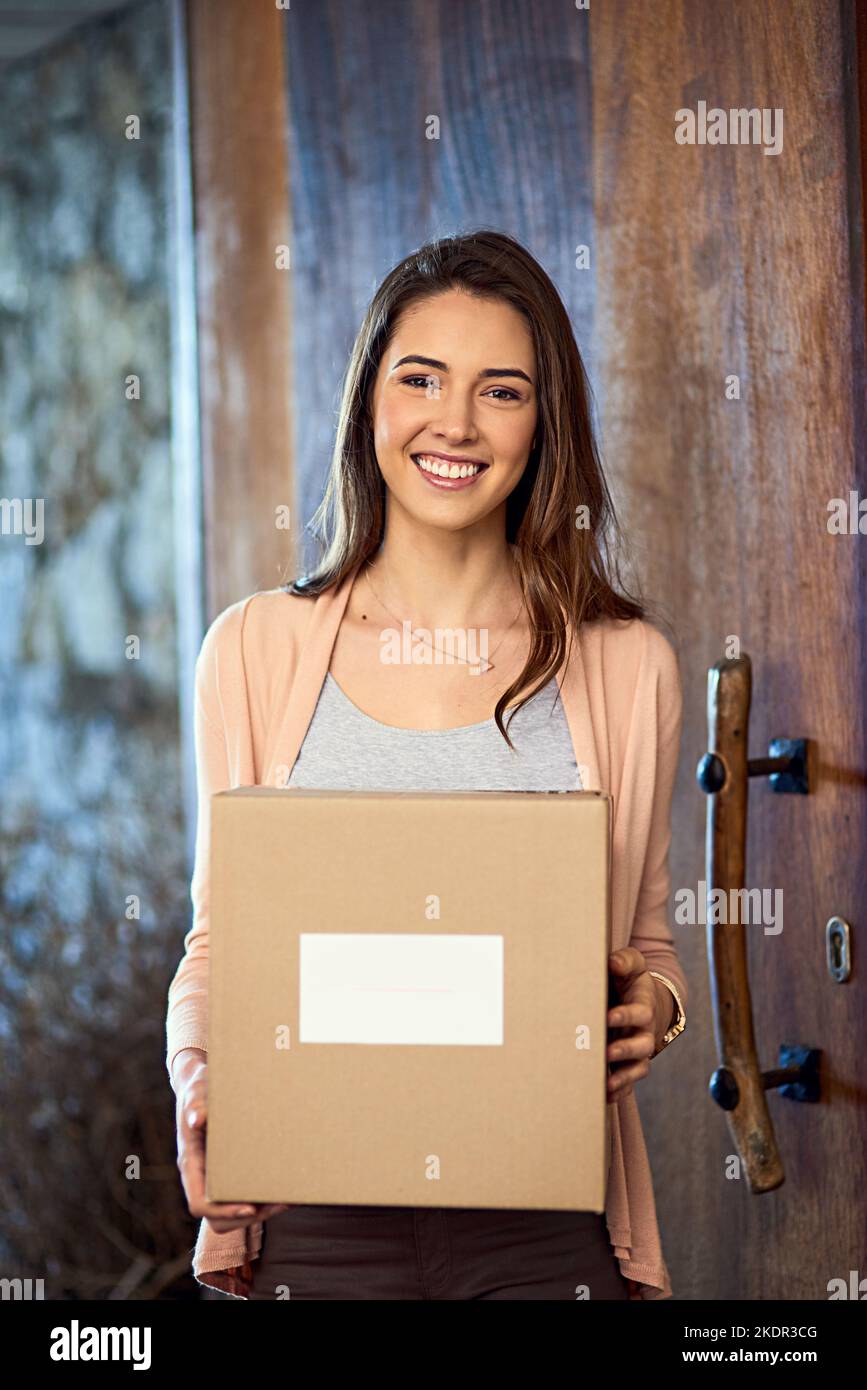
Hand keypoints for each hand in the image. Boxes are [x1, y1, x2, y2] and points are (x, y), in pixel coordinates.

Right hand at [174, 1050, 290, 1234]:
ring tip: (287, 1199)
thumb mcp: (197, 1091)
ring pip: (232, 1211)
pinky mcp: (229, 1170)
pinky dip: (262, 1198)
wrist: (201, 1082)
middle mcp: (201, 1175)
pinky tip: (284, 1187)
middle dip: (248, 1216)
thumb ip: (196, 1104)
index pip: (200, 1203)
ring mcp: (214, 1175)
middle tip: (278, 1204)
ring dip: (259, 1212)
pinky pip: (242, 1195)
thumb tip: (197, 1119)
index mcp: (191, 1163)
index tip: (249, 1207)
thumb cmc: (199, 1087)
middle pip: (218, 1217)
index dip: (223, 1211)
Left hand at [606, 947, 669, 1102]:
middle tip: (607, 1052)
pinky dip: (619, 1091)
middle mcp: (644, 1031)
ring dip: (623, 1077)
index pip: (640, 1012)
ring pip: (638, 1068)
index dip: (626, 1016)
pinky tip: (603, 1097)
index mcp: (644, 1005)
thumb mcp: (631, 964)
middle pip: (642, 1045)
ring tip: (606, 1084)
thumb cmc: (630, 980)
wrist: (643, 1000)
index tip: (608, 1017)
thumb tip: (613, 963)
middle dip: (625, 1050)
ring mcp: (639, 1051)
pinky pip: (629, 1083)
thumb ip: (624, 961)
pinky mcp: (630, 1064)